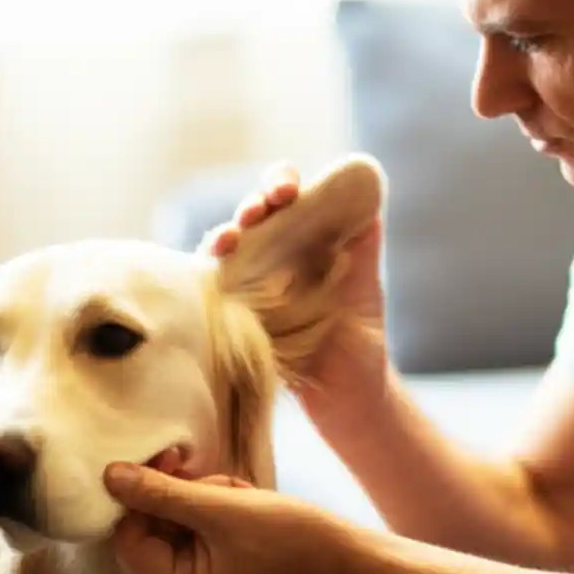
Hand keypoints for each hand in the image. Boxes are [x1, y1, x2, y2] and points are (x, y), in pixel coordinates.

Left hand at [103, 460, 354, 573]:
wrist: (348, 557)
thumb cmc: (290, 539)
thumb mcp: (221, 507)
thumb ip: (162, 491)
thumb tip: (109, 476)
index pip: (130, 537)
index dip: (140, 497)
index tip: (165, 460)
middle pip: (154, 526)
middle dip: (182, 493)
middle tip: (209, 474)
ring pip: (181, 517)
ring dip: (207, 494)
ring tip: (240, 492)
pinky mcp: (224, 562)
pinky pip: (203, 523)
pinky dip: (221, 502)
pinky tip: (247, 499)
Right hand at [207, 162, 389, 425]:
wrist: (349, 395)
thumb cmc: (359, 337)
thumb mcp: (365, 278)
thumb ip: (362, 234)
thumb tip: (366, 179)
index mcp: (303, 238)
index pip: (283, 195)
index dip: (280, 182)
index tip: (287, 192)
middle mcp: (271, 253)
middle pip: (251, 214)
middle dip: (254, 203)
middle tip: (263, 208)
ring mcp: (248, 282)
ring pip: (225, 244)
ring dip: (226, 234)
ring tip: (233, 237)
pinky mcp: (231, 314)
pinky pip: (210, 284)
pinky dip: (207, 270)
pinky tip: (214, 264)